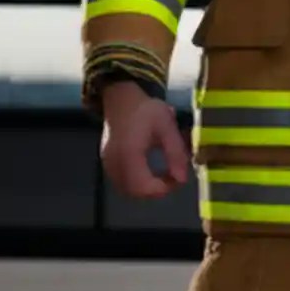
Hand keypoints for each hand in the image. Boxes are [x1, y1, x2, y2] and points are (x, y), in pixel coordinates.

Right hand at [99, 81, 190, 198]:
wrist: (121, 98)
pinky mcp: (107, 162)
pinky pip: (122, 182)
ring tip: (163, 174)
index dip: (164, 189)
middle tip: (172, 178)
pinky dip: (137, 183)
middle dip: (157, 190)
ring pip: (128, 190)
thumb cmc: (146, 110)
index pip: (144, 187)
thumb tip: (183, 180)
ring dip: (147, 188)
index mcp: (129, 154)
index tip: (178, 178)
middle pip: (135, 192)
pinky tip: (150, 171)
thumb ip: (176, 153)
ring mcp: (108, 164)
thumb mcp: (167, 126)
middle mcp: (114, 163)